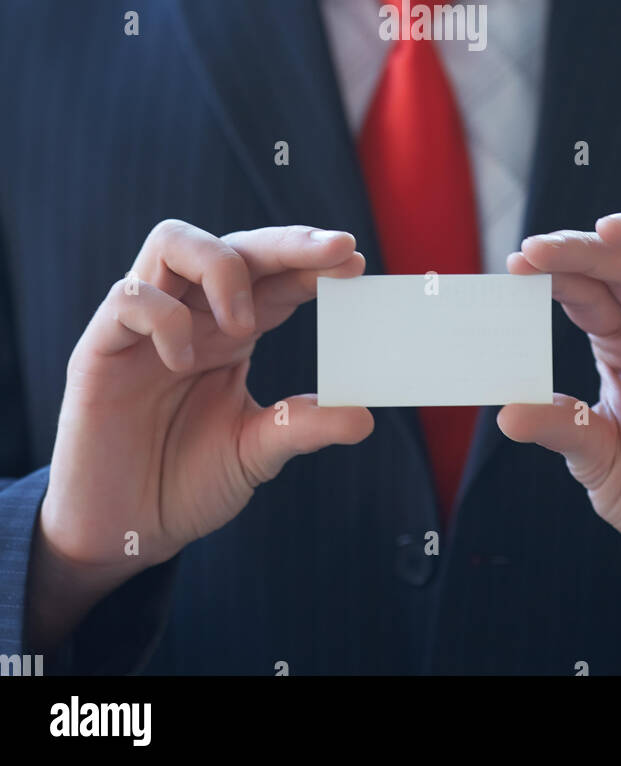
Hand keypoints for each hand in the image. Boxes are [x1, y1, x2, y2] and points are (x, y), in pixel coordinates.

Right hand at [33, 221, 371, 642]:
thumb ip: (302, 427)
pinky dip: (164, 319)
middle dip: (289, 242)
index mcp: (233, 330)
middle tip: (337, 252)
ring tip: (246, 326)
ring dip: (222, 268)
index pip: (275, 274)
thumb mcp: (255, 453)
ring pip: (173, 241)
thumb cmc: (184, 482)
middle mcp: (192, 314)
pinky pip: (129, 298)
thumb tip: (364, 416)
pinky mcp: (101, 347)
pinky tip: (183, 362)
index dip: (312, 261)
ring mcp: (145, 324)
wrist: (121, 532)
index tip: (356, 260)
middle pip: (236, 244)